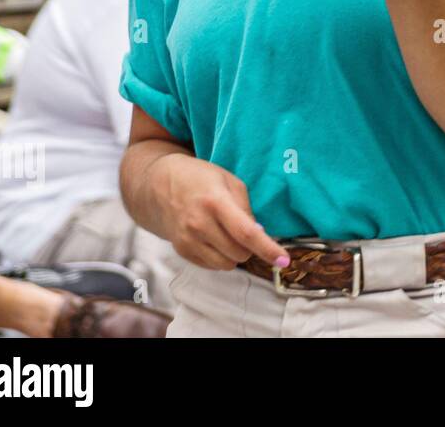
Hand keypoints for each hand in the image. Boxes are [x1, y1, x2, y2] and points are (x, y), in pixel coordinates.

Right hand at [154, 155, 288, 270]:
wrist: (160, 186)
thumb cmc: (201, 179)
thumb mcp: (230, 182)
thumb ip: (247, 208)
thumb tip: (260, 234)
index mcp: (215, 202)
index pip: (246, 233)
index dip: (268, 249)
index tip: (284, 259)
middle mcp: (199, 224)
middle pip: (239, 253)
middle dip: (251, 247)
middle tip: (247, 231)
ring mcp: (187, 240)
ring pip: (227, 264)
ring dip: (236, 254)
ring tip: (230, 235)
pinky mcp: (181, 251)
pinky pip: (211, 266)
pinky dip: (221, 257)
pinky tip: (216, 239)